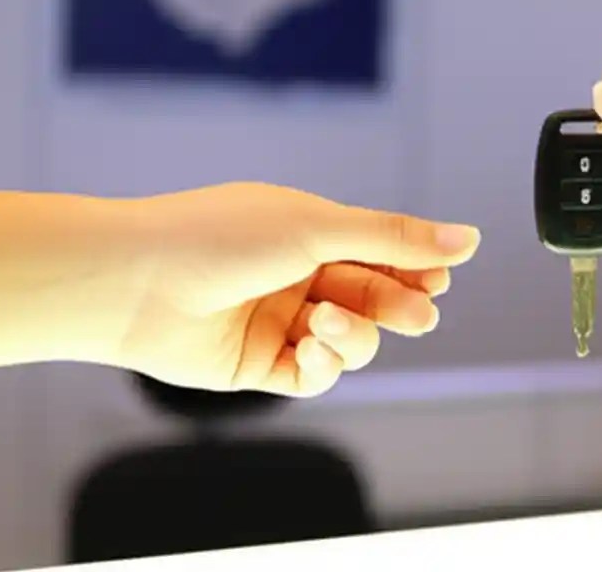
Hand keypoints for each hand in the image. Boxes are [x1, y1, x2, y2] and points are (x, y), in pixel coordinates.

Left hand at [108, 182, 480, 396]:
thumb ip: (394, 239)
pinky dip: (322, 364)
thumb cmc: (217, 236)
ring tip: (327, 323)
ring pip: (352, 341)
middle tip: (417, 314)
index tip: (436, 280)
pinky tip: (308, 348)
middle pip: (377, 299)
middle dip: (400, 308)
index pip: (385, 254)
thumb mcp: (318, 227)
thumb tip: (470, 239)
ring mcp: (281, 321)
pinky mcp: (260, 366)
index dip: (417, 270)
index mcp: (312, 231)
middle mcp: (300, 276)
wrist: (132, 281)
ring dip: (353, 335)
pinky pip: (315, 374)